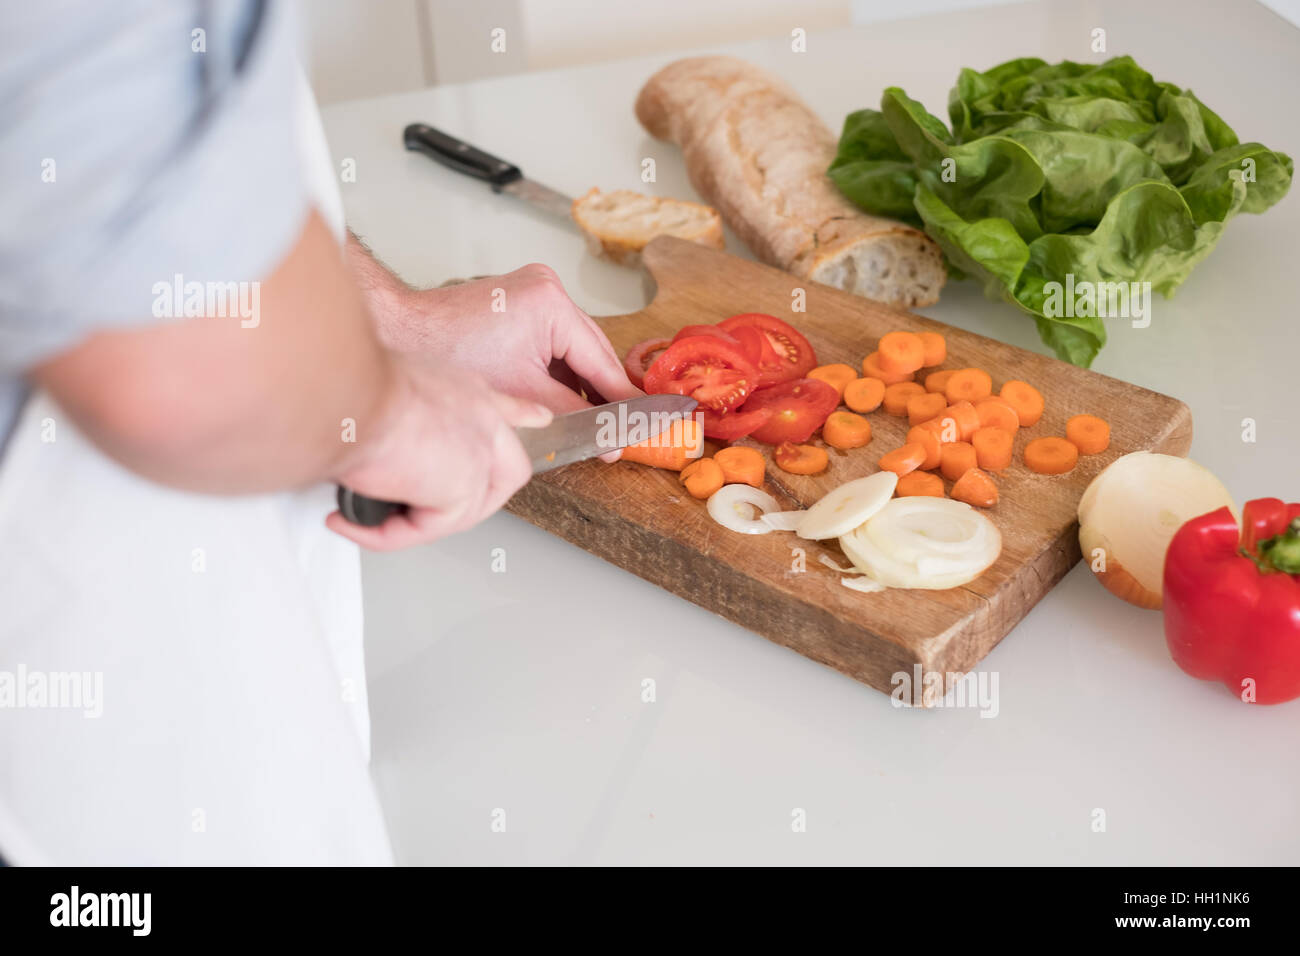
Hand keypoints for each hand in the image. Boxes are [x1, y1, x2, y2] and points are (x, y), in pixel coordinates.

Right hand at [327, 352, 551, 549]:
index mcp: (465, 390)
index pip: (507, 407)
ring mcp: (478, 453)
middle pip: (506, 472)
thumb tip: (377, 442)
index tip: (538, 419)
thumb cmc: (347, 381)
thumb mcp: (381, 386)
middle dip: (464, 503)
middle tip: (414, 513)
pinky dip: (382, 533)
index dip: (523, 416)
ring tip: (364, 511)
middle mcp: (480, 418)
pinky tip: (349, 520)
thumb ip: (398, 416)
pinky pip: (426, 528)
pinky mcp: (463, 488)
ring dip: (409, 521)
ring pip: (461, 511)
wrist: (341, 390)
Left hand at [379, 263, 640, 415]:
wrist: (398, 330)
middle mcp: (548, 289)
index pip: (601, 361)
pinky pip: (555, 344)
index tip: (643, 425)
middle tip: (616, 434)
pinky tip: (560, 402)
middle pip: (593, 353)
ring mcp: (534, 292)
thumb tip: (610, 439)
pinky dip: (559, 373)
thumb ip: (572, 416)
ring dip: (582, 386)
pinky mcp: (520, 303)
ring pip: (575, 350)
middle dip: (603, 395)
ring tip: (588, 424)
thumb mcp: (520, 394)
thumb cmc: (445, 354)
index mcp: (551, 303)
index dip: (622, 401)